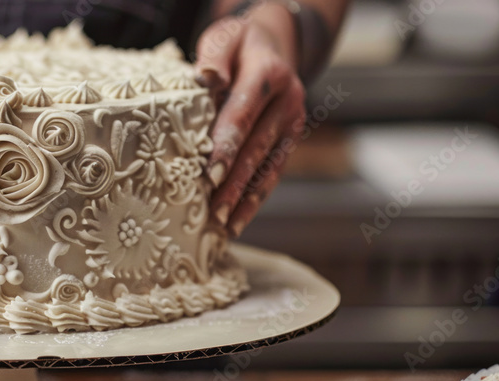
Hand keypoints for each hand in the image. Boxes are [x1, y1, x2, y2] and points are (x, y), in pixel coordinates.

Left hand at [194, 2, 306, 236]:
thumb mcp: (224, 38)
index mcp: (270, 73)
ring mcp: (292, 124)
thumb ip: (214, 56)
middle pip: (257, 147)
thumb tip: (206, 79)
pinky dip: (255, 199)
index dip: (227, 144)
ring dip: (246, 198)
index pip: (244, 113)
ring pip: (268, 166)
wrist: (271, 47)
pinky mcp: (289, 141)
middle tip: (214, 210)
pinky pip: (272, 173)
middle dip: (235, 181)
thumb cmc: (236, 46)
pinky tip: (237, 221)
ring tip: (224, 225)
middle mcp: (288, 101)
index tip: (211, 173)